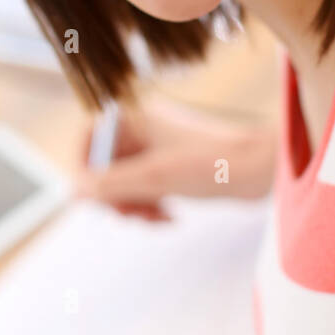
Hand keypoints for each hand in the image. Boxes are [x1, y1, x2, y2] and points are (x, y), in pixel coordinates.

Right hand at [72, 92, 277, 221]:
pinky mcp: (175, 164)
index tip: (93, 197)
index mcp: (137, 115)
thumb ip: (110, 184)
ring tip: (154, 218)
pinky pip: (147, 186)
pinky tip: (168, 217)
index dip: (85, 167)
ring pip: (127, 178)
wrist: (261, 168)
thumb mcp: (154, 177)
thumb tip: (73, 191)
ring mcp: (160, 145)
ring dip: (134, 203)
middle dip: (115, 194)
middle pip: (106, 162)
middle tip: (130, 216)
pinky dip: (151, 203)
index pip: (90, 136)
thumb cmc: (213, 163)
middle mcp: (146, 126)